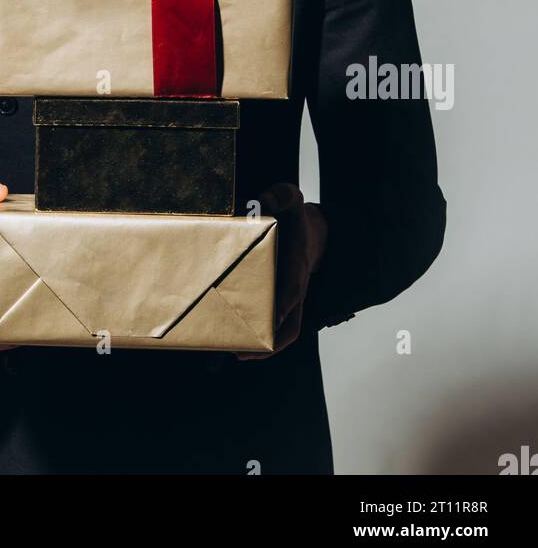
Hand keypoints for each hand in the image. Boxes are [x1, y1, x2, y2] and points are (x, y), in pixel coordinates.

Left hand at [235, 182, 327, 360]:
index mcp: (297, 265)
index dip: (284, 303)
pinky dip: (260, 338)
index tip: (272, 316)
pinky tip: (236, 342)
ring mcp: (289, 299)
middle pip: (290, 324)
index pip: (293, 289)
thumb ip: (281, 194)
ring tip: (236, 353)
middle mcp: (295, 288)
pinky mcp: (279, 301)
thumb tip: (262, 201)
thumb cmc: (295, 218)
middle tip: (242, 350)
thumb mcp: (292, 198)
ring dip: (264, 348)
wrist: (311, 233)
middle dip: (270, 341)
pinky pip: (273, 327)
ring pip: (283, 333)